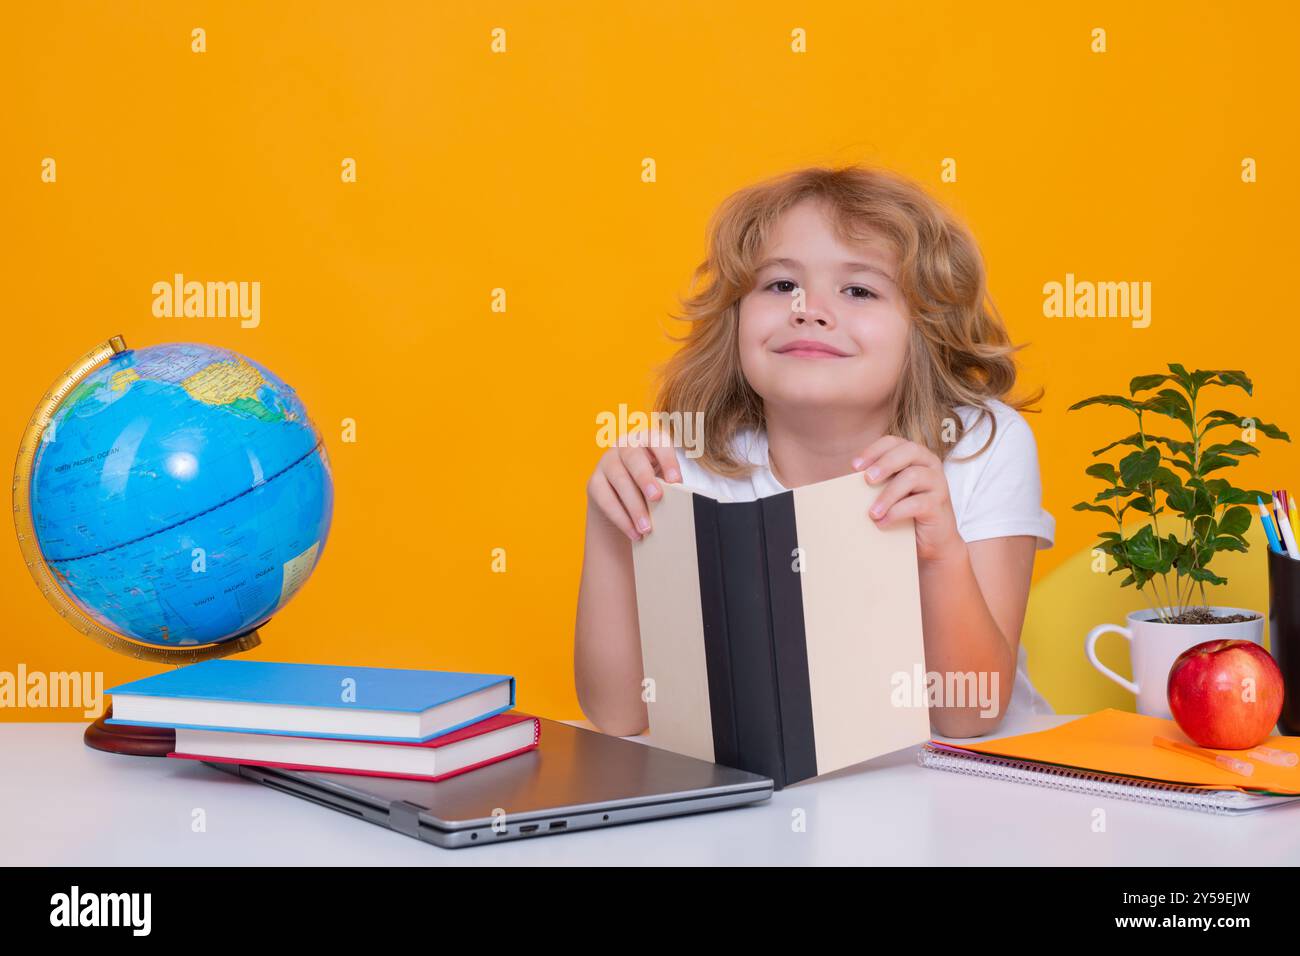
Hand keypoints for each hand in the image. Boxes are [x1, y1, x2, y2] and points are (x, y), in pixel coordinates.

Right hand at [586, 429, 681, 541]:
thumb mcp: (663, 478)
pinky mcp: (594, 481)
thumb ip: (671, 484)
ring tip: (647, 527)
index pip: (657, 441)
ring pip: (618, 479)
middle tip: (657, 498)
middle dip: (645, 478)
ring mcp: (606, 462)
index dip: (667, 459)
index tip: (676, 480)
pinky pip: (605, 499)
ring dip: (634, 505)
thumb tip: (685, 501)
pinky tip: (634, 532)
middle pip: (633, 458)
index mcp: (647, 439)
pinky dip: (621, 518)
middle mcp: (624, 445)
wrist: (622, 496)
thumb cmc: (651, 484)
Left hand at [852, 436, 965, 563]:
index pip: (893, 442)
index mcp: (915, 455)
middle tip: (867, 480)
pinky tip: (883, 523)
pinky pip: (918, 503)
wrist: (932, 540)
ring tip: (872, 513)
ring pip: (913, 477)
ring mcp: (938, 483)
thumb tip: (847, 482)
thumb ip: (876, 482)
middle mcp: (929, 464)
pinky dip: (897, 512)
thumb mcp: (890, 491)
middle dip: (885, 464)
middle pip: (909, 451)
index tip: (854, 467)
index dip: (873, 451)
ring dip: (888, 495)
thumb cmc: (906, 511)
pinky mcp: (939, 505)